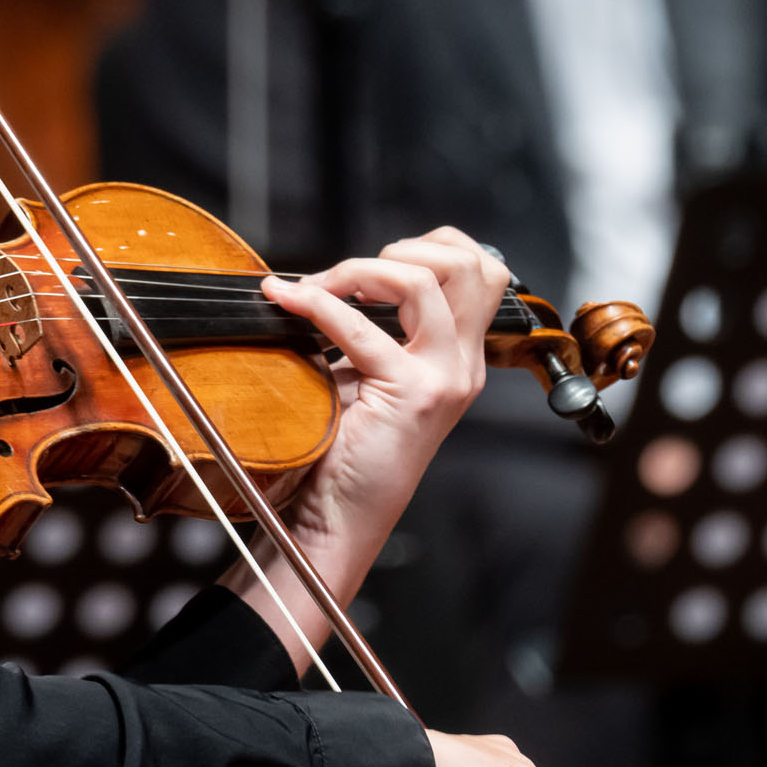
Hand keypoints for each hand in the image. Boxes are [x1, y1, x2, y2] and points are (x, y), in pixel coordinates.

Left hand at [258, 227, 509, 553]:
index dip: (424, 247)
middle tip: (347, 276)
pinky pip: (362, 327)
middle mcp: (461, 365)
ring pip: (427, 279)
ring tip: (320, 287)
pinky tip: (288, 302)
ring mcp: (443, 379)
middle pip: (471, 263)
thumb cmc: (342, 453)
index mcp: (457, 358)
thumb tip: (329, 278)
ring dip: (361, 268)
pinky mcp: (411, 395)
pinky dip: (318, 304)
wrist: (335, 519)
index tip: (364, 268)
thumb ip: (367, 331)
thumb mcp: (363, 378)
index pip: (478, 269)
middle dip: (404, 247)